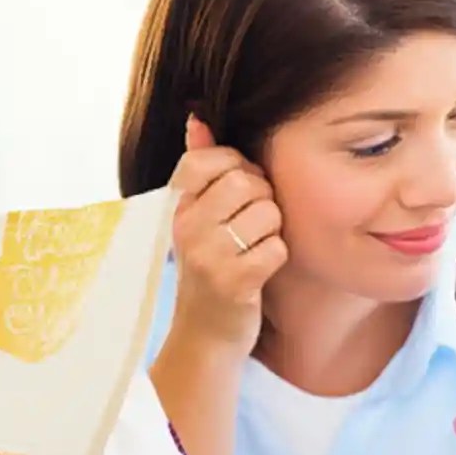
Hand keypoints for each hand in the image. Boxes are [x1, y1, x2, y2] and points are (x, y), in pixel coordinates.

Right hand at [168, 115, 286, 352]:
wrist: (206, 336)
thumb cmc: (212, 269)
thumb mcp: (199, 218)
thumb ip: (200, 167)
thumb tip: (197, 118)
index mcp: (178, 207)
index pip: (206, 159)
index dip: (237, 166)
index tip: (240, 191)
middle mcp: (187, 228)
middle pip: (246, 181)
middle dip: (264, 198)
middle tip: (256, 223)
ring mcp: (208, 256)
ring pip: (267, 212)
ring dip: (274, 230)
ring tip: (256, 247)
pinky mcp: (234, 283)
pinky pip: (277, 248)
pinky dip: (278, 258)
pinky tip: (262, 270)